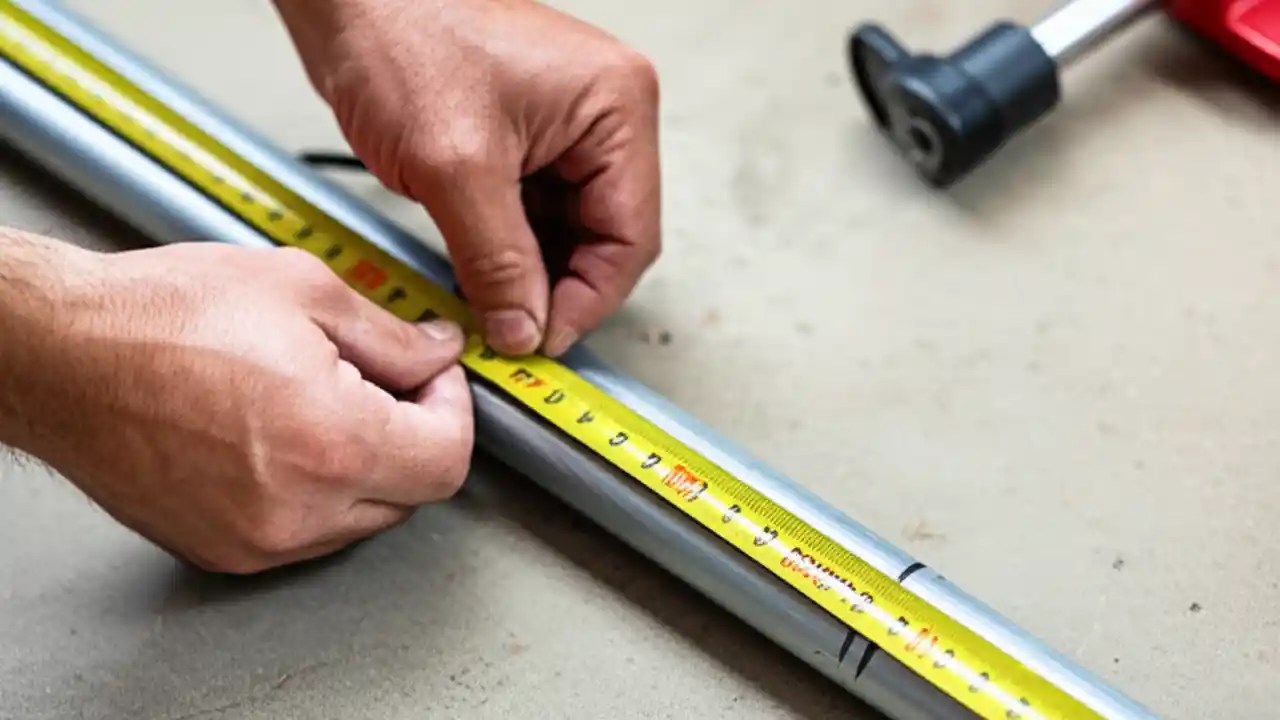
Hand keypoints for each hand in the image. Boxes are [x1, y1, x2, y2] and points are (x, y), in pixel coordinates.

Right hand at [0, 233, 472, 573]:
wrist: (60, 356)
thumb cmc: (156, 318)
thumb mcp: (302, 289)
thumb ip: (393, 333)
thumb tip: (436, 353)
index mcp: (333, 443)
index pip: (450, 458)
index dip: (453, 409)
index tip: (434, 379)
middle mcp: (300, 508)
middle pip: (414, 493)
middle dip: (413, 434)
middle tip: (382, 381)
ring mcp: (260, 540)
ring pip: (364, 517)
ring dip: (366, 465)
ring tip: (317, 401)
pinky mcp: (225, 551)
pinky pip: (308, 532)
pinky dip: (316, 490)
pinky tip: (281, 435)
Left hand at [273, 0, 662, 356]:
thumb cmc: (400, 34)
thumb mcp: (455, 167)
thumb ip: (498, 261)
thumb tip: (524, 329)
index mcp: (616, 108)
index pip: (631, 235)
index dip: (589, 299)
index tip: (541, 341)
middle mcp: (603, 116)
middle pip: (606, 236)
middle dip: (558, 288)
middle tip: (514, 332)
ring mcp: (565, 127)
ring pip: (567, 231)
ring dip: (531, 273)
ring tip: (490, 306)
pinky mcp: (525, 137)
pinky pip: (533, 212)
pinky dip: (508, 250)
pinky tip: (479, 273)